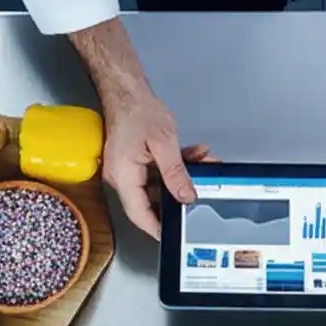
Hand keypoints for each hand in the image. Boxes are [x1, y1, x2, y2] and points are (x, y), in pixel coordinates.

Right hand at [100, 87, 200, 238]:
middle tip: (200, 195)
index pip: (140, 215)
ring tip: (204, 165)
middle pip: (151, 200)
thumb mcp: (163, 143)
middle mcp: (122, 177)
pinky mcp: (135, 160)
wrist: (125, 89)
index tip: (173, 237)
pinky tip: (194, 154)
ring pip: (158, 184)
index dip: (157, 229)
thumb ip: (176, 173)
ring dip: (181, 176)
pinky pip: (157, 171)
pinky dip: (176, 165)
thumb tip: (185, 196)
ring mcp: (128, 169)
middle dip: (179, 196)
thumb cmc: (136, 110)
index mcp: (123, 177)